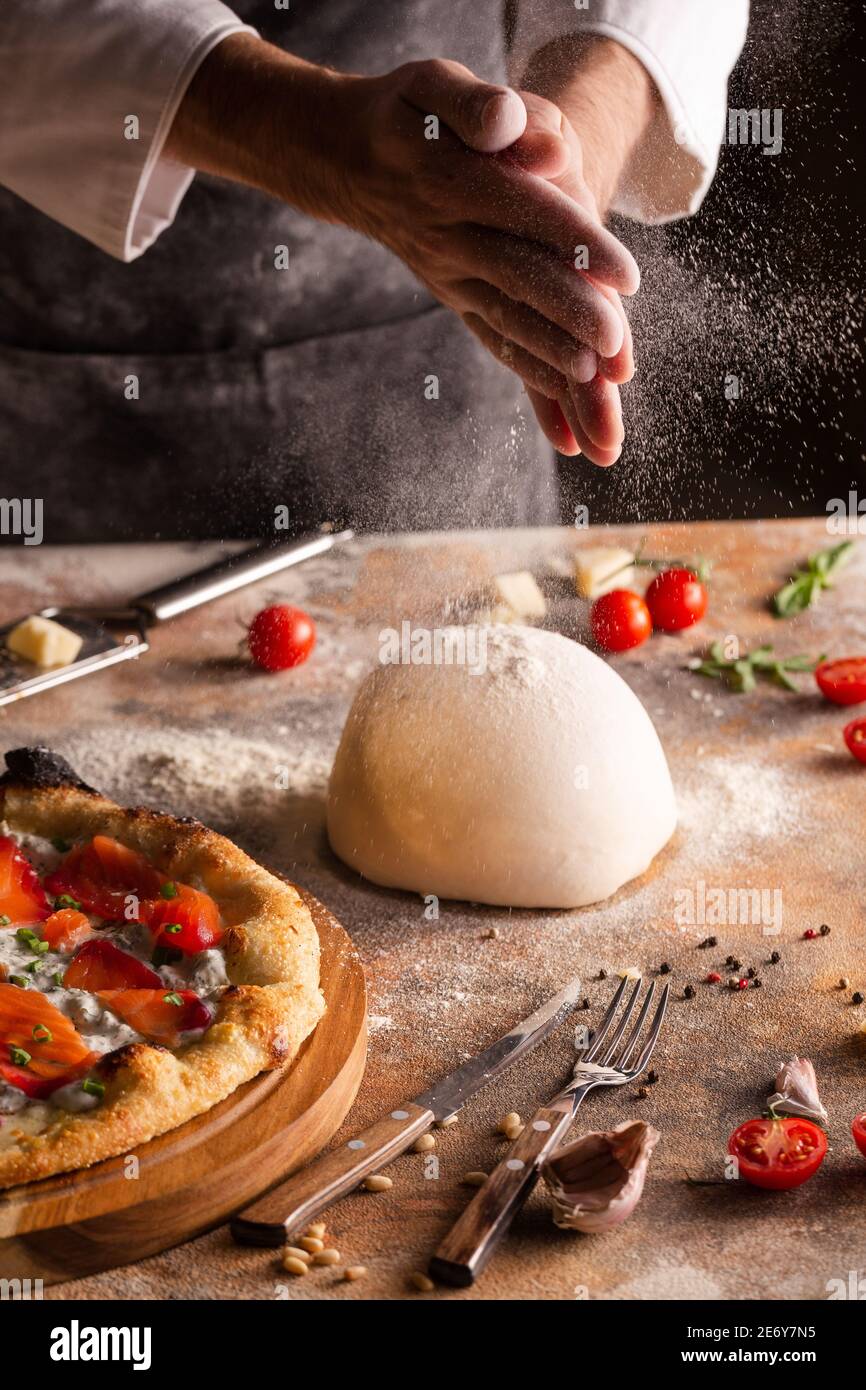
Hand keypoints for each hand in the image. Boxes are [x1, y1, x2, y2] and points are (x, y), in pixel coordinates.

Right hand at [339, 60, 638, 406]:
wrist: (346, 160)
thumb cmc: (407, 114)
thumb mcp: (434, 84)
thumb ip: (479, 105)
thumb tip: (522, 131)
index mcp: (449, 180)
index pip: (523, 210)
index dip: (577, 243)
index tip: (626, 274)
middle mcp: (447, 237)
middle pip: (517, 276)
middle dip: (570, 312)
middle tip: (616, 344)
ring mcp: (449, 275)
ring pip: (507, 318)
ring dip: (551, 352)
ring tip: (595, 380)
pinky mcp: (455, 297)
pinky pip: (494, 337)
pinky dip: (529, 369)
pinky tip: (563, 395)